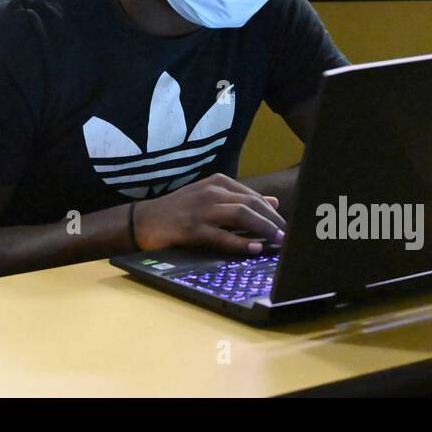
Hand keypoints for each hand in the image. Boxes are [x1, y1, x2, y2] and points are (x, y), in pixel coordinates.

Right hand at [134, 175, 285, 254]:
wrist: (143, 221)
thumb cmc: (178, 211)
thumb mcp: (209, 198)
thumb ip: (240, 199)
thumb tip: (273, 202)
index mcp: (216, 183)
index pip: (252, 195)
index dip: (272, 211)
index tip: (287, 224)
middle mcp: (211, 192)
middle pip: (251, 204)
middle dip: (273, 220)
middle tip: (288, 236)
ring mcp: (201, 209)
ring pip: (241, 215)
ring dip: (263, 229)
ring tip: (279, 241)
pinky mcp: (192, 228)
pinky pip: (223, 236)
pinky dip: (241, 243)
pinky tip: (255, 248)